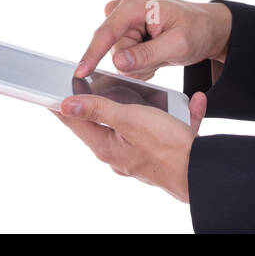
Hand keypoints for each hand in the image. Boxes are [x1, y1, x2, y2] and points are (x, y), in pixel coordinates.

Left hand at [52, 92, 208, 201]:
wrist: (203, 171)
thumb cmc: (166, 147)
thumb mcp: (128, 120)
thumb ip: (98, 110)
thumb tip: (67, 105)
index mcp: (107, 147)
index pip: (77, 122)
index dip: (63, 105)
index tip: (51, 93)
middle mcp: (122, 153)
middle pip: (106, 122)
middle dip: (104, 103)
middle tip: (96, 84)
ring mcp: (144, 153)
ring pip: (142, 123)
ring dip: (149, 106)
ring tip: (152, 93)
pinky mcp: (167, 151)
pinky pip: (172, 126)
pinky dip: (180, 114)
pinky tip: (194, 102)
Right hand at [74, 0, 231, 81]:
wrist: (207, 29)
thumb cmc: (197, 30)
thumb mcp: (178, 44)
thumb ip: (147, 54)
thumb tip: (117, 61)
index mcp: (135, 6)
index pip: (107, 32)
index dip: (92, 54)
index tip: (81, 73)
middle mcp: (125, 11)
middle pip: (114, 50)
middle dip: (135, 62)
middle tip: (161, 55)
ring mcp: (124, 24)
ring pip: (118, 59)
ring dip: (139, 65)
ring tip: (161, 54)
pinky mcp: (126, 35)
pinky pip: (123, 60)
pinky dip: (140, 65)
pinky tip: (155, 56)